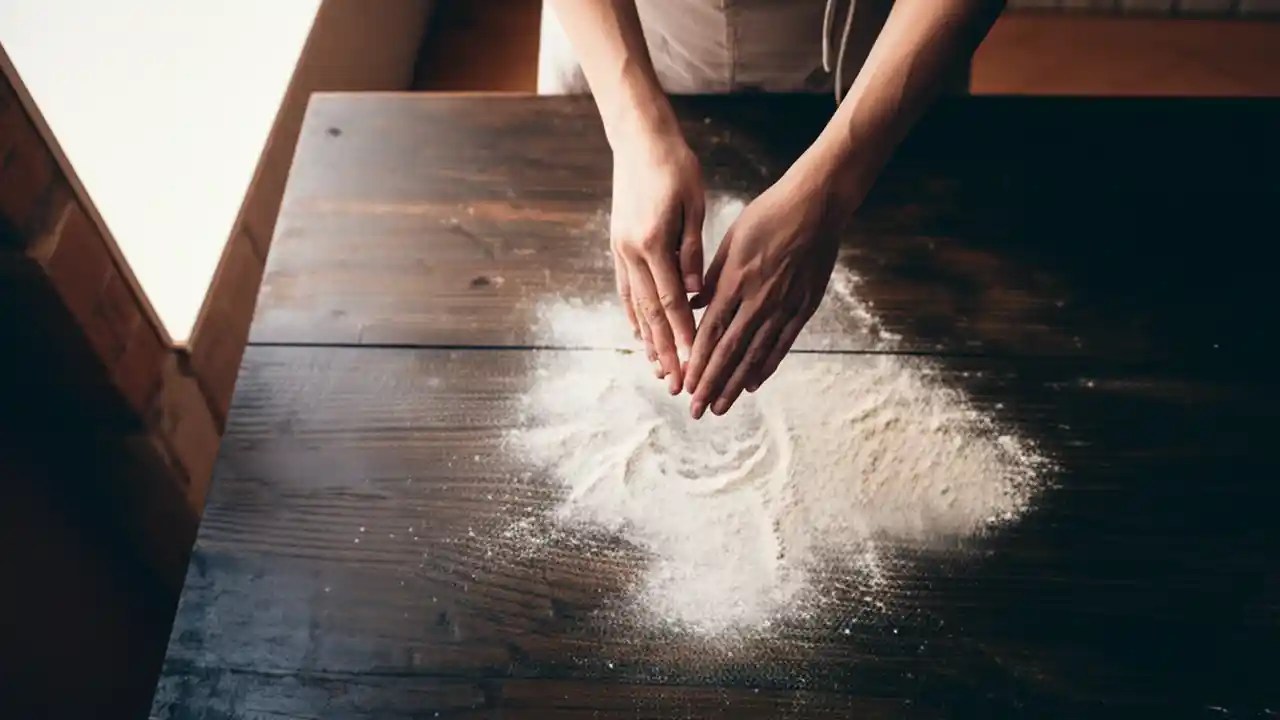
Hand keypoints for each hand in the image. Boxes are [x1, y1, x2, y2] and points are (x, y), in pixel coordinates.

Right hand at [610, 126, 705, 393]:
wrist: (638, 139)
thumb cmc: (674, 166)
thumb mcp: (693, 204)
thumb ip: (692, 250)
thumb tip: (695, 294)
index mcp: (653, 241)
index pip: (670, 301)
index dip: (681, 336)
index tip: (692, 364)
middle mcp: (631, 252)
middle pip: (650, 313)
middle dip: (663, 351)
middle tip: (675, 384)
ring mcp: (620, 251)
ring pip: (635, 306)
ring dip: (647, 341)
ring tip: (658, 370)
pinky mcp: (618, 247)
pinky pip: (626, 290)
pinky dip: (634, 316)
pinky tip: (640, 335)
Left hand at [684, 169, 848, 418]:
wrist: (816, 205)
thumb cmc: (769, 215)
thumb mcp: (732, 240)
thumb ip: (711, 277)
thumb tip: (692, 305)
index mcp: (735, 280)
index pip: (711, 331)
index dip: (697, 361)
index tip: (685, 383)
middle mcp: (759, 299)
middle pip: (730, 350)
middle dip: (711, 383)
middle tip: (697, 409)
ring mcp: (784, 305)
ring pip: (755, 354)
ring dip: (736, 384)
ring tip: (721, 407)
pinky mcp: (804, 306)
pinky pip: (782, 343)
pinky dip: (766, 366)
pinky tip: (753, 384)